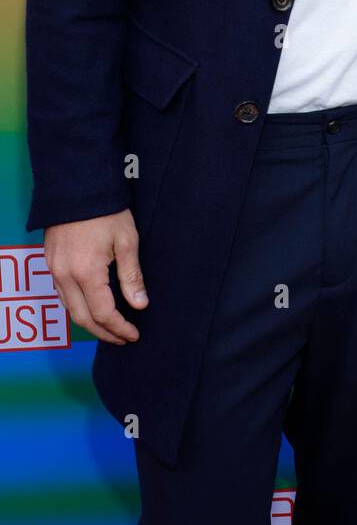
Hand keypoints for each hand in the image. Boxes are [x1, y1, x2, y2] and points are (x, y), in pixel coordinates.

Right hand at [43, 210, 147, 344]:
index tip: (133, 334)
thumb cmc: (106, 211)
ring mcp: (54, 269)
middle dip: (103, 332)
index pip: (103, 314)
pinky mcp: (49, 261)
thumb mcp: (127, 241)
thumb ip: (131, 276)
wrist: (77, 186)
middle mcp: (65, 275)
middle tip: (122, 338)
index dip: (119, 328)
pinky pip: (61, 294)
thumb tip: (139, 305)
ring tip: (109, 327)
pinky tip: (90, 306)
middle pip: (82, 318)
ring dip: (89, 322)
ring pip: (69, 308)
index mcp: (86, 273)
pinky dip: (77, 306)